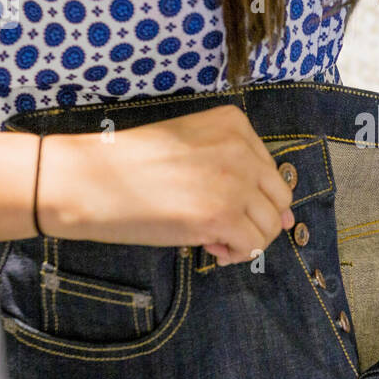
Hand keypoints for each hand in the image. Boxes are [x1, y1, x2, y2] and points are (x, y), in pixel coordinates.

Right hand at [36, 105, 293, 262]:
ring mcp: (233, 181)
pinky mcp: (220, 216)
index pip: (271, 171)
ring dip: (247, 240)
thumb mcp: (190, 151)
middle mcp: (240, 148)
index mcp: (234, 124)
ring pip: (272, 226)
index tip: (218, 203)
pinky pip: (254, 246)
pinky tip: (210, 248)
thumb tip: (291, 219)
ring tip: (214, 240)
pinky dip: (237, 255)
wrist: (87, 180)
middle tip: (223, 229)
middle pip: (281, 198)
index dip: (250, 198)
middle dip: (258, 220)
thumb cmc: (131, 167)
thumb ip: (238, 175)